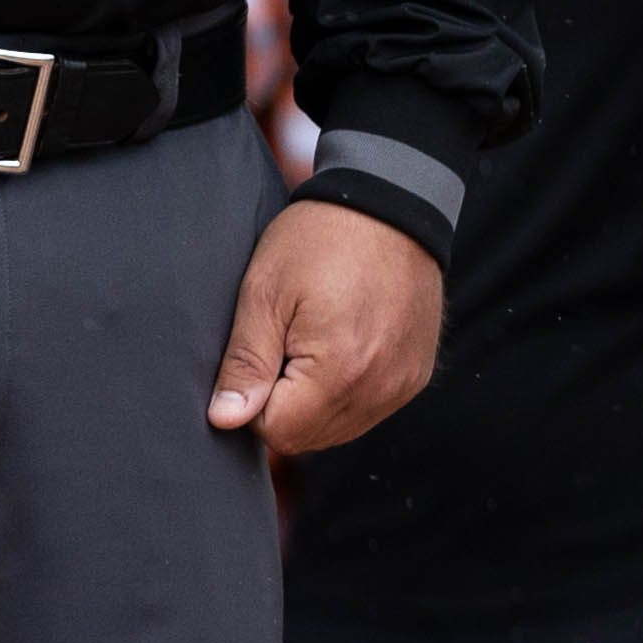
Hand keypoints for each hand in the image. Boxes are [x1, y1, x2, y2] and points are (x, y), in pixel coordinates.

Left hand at [205, 196, 443, 452]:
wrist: (392, 204)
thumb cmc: (320, 240)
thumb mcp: (265, 292)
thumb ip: (245, 364)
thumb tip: (225, 421)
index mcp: (339, 370)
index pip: (276, 432)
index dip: (255, 399)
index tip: (265, 350)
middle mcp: (378, 387)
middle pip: (309, 438)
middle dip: (286, 404)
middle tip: (287, 342)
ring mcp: (403, 384)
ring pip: (339, 430)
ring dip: (317, 402)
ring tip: (316, 341)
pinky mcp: (417, 374)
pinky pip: (370, 410)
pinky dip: (349, 391)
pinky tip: (346, 345)